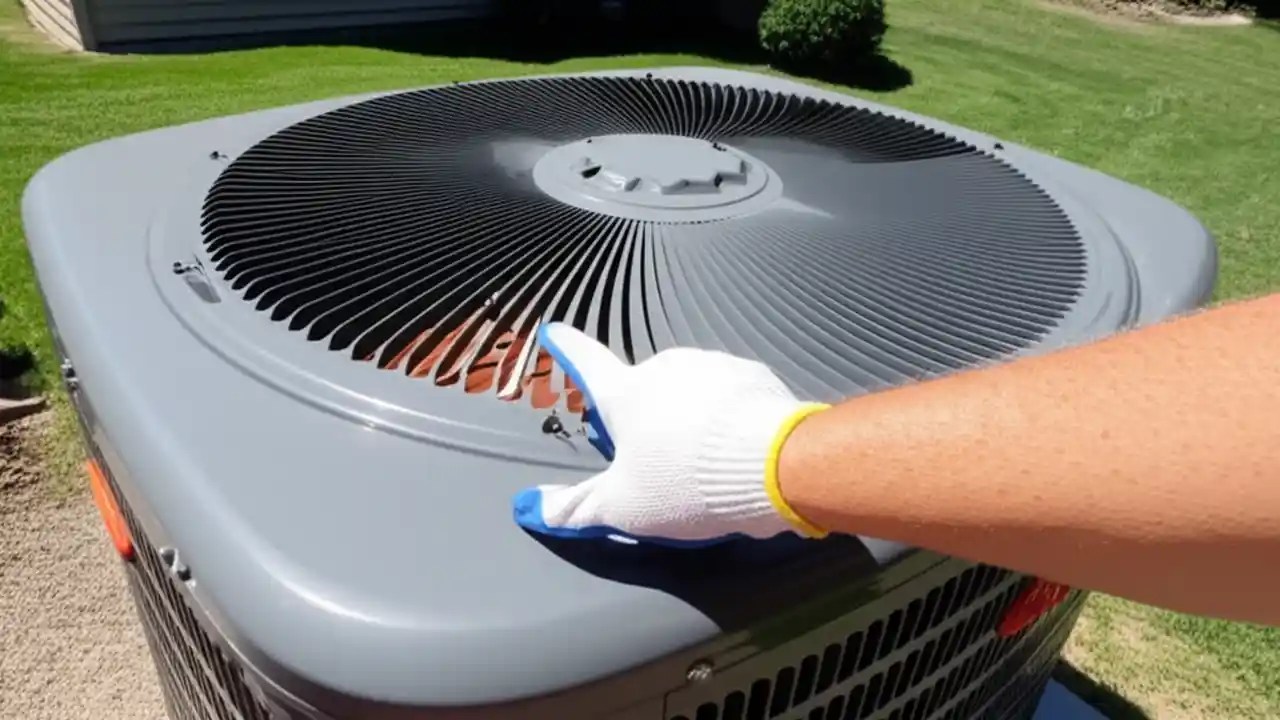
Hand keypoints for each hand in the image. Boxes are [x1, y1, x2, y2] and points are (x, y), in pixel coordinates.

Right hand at [511, 323, 830, 546]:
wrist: (775, 466)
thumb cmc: (684, 484)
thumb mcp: (624, 507)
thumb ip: (576, 508)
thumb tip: (530, 507)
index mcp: (626, 393)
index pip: (588, 363)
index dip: (568, 349)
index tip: (555, 330)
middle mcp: (664, 367)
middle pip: (645, 390)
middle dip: (648, 418)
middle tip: (661, 462)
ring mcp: (711, 365)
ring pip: (688, 392)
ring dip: (689, 417)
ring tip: (705, 464)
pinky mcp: (751, 374)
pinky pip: (727, 395)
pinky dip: (725, 416)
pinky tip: (738, 449)